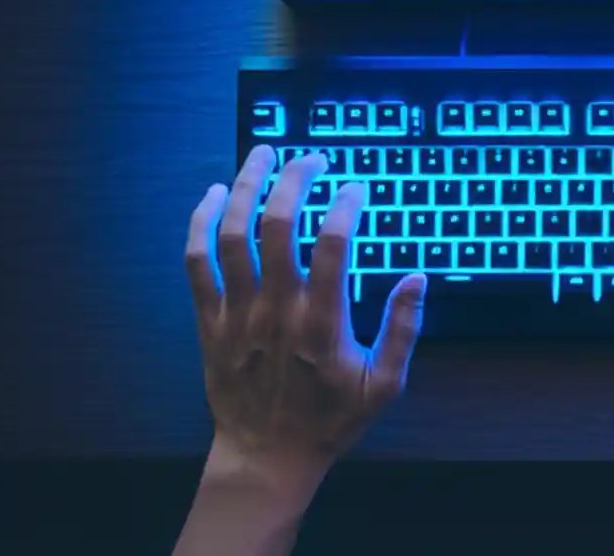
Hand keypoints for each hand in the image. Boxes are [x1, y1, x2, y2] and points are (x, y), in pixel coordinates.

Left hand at [184, 145, 424, 488]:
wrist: (267, 457)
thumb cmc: (330, 421)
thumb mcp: (384, 385)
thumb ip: (403, 329)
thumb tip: (418, 278)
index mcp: (322, 323)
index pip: (332, 245)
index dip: (345, 206)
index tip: (357, 187)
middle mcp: (276, 309)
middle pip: (277, 225)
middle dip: (293, 180)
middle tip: (310, 157)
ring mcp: (237, 313)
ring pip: (233, 235)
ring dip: (245, 187)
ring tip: (261, 156)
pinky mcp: (209, 322)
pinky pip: (196, 263)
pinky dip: (200, 224)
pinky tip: (212, 197)